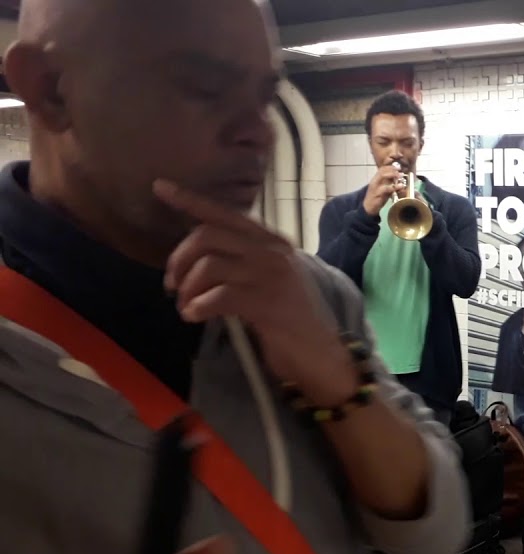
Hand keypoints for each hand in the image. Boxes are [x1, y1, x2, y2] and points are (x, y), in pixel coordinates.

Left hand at [155, 179, 359, 406]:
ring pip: (209, 265)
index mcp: (273, 242)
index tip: (160, 188)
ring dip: (187, 288)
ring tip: (186, 307)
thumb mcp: (268, 282)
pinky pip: (218, 296)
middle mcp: (274, 252)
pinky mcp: (268, 303)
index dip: (191, 201)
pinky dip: (198, 306)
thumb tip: (196, 258)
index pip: (227, 213)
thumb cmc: (291, 321)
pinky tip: (195, 317)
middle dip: (180, 259)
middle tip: (173, 285)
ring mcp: (272, 276)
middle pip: (208, 235)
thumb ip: (242, 263)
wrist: (321, 355)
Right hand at [362, 161, 408, 216]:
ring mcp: (375, 186)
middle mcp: (375, 180)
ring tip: (401, 176)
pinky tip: (400, 186)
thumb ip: (390, 183)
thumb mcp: (384, 188)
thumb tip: (400, 178)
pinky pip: (385, 188)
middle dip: (392, 169)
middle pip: (382, 170)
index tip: (399, 167)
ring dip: (393, 174)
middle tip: (400, 171)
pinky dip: (394, 186)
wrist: (368, 207)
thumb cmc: (378, 197)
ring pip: (382, 176)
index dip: (391, 166)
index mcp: (376, 178)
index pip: (382, 168)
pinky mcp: (377, 193)